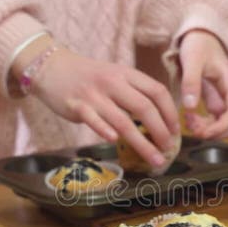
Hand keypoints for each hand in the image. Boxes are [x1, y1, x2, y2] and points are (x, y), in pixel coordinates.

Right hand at [12, 35, 179, 166]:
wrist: (51, 67)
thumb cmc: (89, 77)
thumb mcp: (115, 76)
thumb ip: (134, 93)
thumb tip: (159, 120)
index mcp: (127, 74)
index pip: (157, 91)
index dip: (170, 112)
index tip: (175, 131)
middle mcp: (113, 82)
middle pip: (144, 108)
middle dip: (160, 131)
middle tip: (168, 149)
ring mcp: (94, 95)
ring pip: (123, 121)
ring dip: (142, 143)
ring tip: (154, 159)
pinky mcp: (76, 106)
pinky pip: (94, 121)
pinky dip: (105, 131)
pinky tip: (115, 142)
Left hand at [178, 30, 227, 138]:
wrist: (201, 37)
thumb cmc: (199, 45)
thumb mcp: (192, 59)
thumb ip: (191, 81)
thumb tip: (190, 107)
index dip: (222, 127)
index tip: (202, 133)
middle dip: (216, 132)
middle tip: (193, 127)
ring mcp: (227, 99)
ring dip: (211, 131)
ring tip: (189, 123)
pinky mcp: (219, 102)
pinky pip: (218, 121)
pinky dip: (206, 126)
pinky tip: (190, 119)